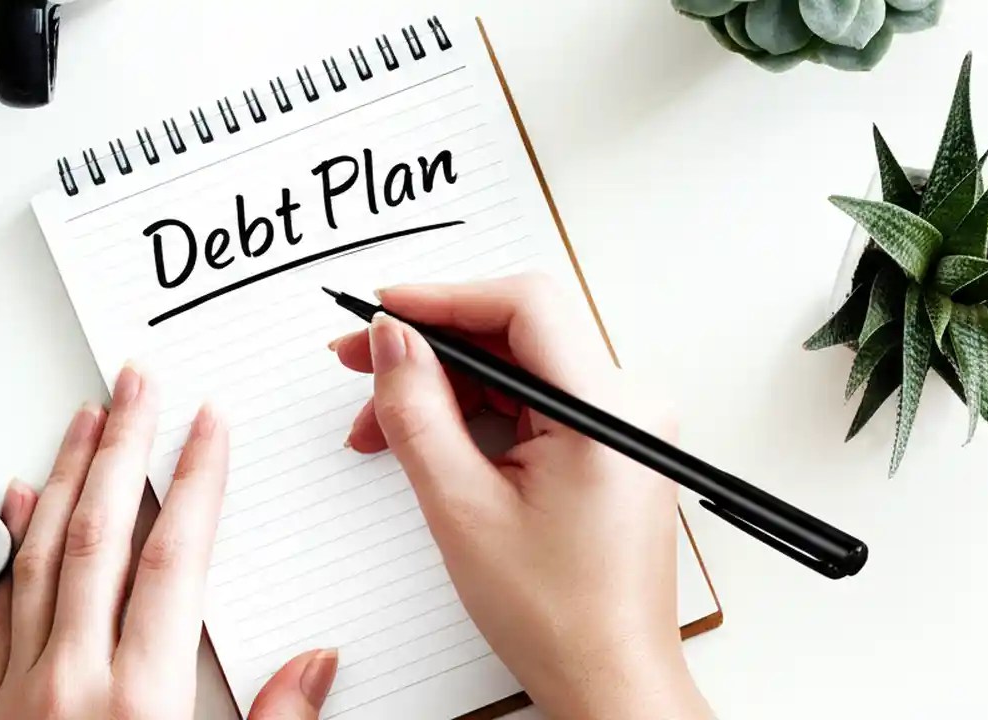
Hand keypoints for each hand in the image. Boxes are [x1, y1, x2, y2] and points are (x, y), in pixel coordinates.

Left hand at [0, 365, 337, 719]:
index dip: (197, 482)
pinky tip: (22, 498)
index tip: (209, 428)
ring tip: (86, 419)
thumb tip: (319, 663)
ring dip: (66, 476)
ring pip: (41, 557)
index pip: (175, 561)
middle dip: (122, 447)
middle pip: (100, 536)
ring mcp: (22, 692)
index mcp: (143, 704)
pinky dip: (14, 541)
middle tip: (135, 385)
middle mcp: (73, 685)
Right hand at [331, 275, 710, 719]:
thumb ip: (418, 412)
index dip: (443, 298)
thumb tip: (391, 341)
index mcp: (606, 412)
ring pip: (515, 369)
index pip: (524, 306)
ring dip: (444, 386)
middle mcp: (626, 405)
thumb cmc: (559, 616)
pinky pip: (530, 402)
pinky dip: (473, 413)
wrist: (608, 680)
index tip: (383, 311)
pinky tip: (424, 435)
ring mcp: (616, 425)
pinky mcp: (602, 444)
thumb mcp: (463, 508)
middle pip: (516, 333)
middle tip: (361, 360)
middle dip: (431, 345)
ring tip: (378, 421)